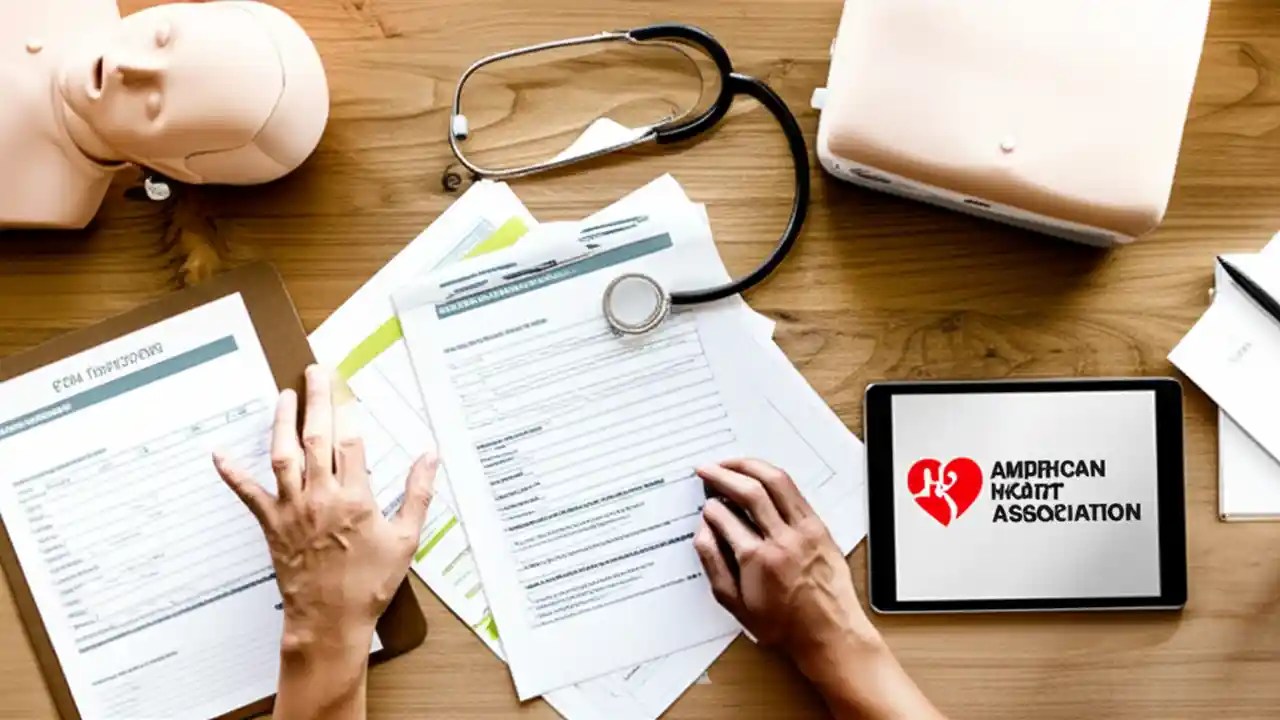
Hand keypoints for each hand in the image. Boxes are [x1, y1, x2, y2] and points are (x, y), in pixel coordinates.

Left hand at [213, 365, 436, 719]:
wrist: (330, 621)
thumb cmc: (370, 584)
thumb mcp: (406, 539)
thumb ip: (417, 494)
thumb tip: (429, 457)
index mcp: (357, 499)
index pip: (352, 443)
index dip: (349, 411)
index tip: (347, 388)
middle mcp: (322, 497)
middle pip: (317, 437)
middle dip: (317, 400)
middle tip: (316, 372)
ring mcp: (293, 510)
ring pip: (283, 455)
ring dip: (281, 422)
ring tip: (284, 395)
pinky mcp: (272, 525)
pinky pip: (248, 494)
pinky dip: (232, 473)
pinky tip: (219, 454)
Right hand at [694, 460, 945, 719]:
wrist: (829, 633)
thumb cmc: (783, 625)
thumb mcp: (736, 604)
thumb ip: (713, 564)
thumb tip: (702, 532)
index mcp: (757, 559)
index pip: (724, 517)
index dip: (708, 507)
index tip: (703, 504)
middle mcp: (782, 539)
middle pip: (749, 490)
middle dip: (722, 474)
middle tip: (706, 470)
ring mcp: (804, 530)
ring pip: (776, 481)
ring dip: (749, 466)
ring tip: (730, 463)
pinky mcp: (819, 527)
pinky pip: (795, 492)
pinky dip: (774, 477)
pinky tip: (760, 475)